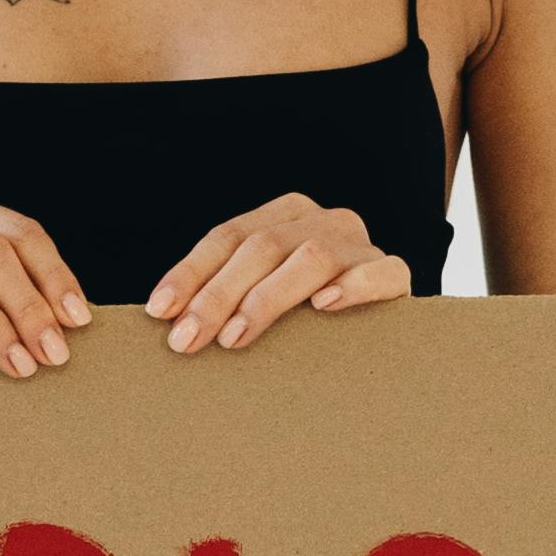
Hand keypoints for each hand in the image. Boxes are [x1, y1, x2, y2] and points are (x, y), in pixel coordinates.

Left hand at [150, 197, 414, 351]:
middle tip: (186, 340)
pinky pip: (380, 272)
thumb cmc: (308, 319)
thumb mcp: (263, 297)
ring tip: (236, 336)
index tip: (159, 311)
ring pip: (311, 256)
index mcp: (284, 215)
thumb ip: (228, 296)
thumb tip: (167, 322)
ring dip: (268, 298)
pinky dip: (351, 287)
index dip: (190, 272)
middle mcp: (322, 220)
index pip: (227, 237)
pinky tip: (323, 306)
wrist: (383, 331)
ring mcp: (360, 243)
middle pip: (261, 247)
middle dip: (217, 295)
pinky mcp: (395, 273)